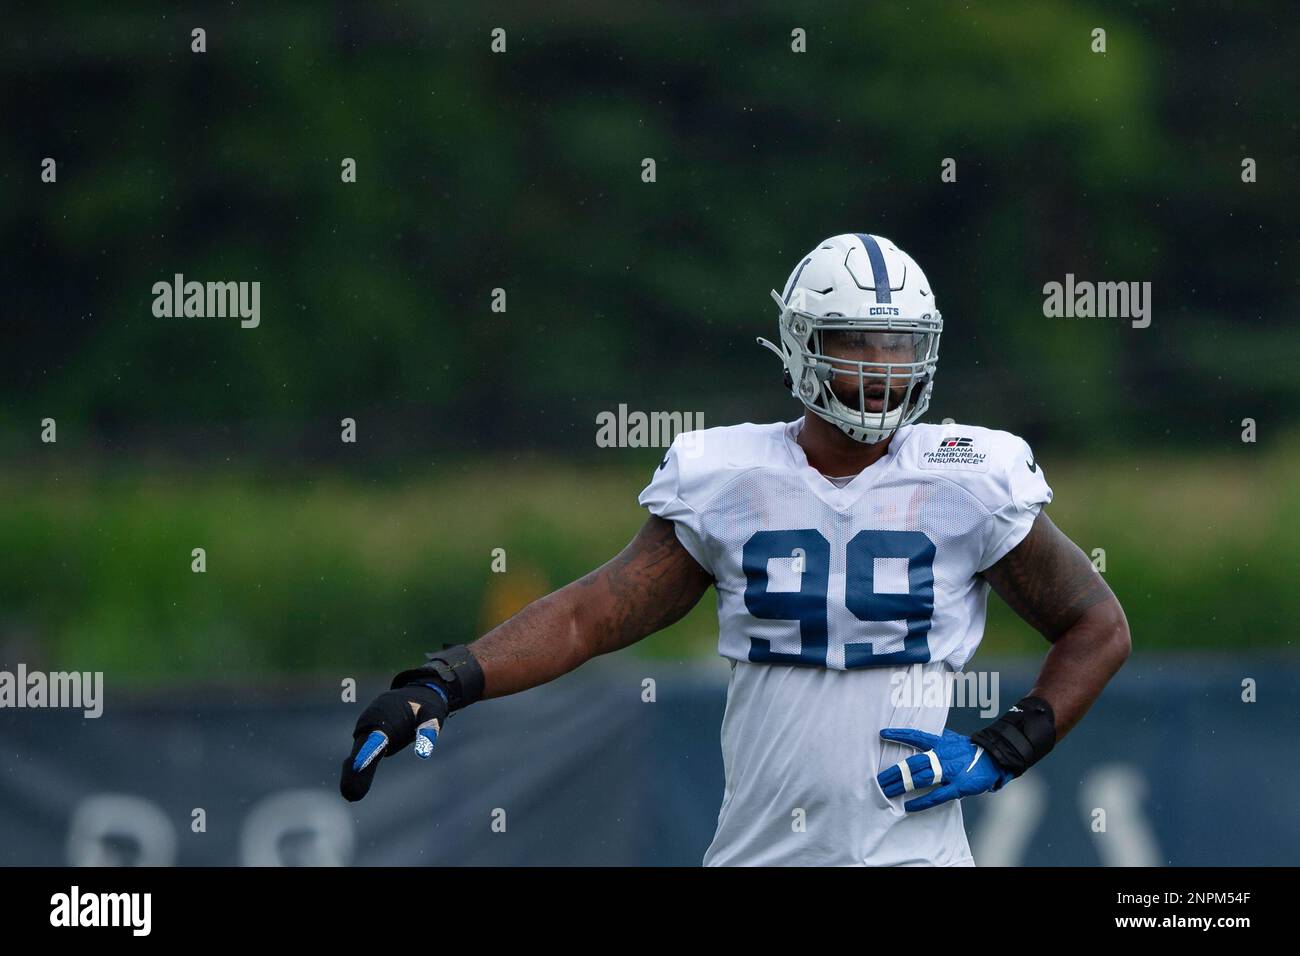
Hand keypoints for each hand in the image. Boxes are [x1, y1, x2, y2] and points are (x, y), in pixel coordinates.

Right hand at [340, 682, 448, 801]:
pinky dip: (356, 769)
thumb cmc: (426, 705)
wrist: (415, 692)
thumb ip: (428, 731)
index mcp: (385, 716)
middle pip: (362, 749)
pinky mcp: (370, 736)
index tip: (357, 766)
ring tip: (349, 794)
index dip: (366, 753)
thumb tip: (424, 754)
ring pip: (359, 753)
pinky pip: (363, 753)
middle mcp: (371, 723)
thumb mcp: (432, 715)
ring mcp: (368, 729)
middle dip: (355, 770)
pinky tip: (350, 789)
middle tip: (350, 794)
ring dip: (352, 773)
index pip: (375, 738)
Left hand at [875, 727, 1013, 811]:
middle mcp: (942, 756)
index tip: (881, 733)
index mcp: (940, 742)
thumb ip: (936, 738)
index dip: (899, 734)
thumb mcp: (952, 738)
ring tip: (886, 791)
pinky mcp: (958, 787)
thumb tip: (919, 735)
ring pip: (920, 779)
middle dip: (894, 772)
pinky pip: (936, 796)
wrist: (996, 758)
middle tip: (878, 779)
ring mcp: (949, 772)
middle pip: (913, 764)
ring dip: (902, 786)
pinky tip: (908, 806)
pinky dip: (921, 802)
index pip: (916, 736)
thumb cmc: (970, 750)